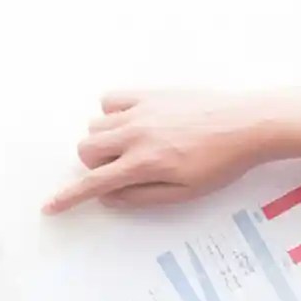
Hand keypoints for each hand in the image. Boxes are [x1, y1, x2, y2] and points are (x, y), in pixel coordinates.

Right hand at [43, 90, 271, 213]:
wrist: (250, 124)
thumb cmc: (222, 163)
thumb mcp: (185, 192)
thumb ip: (141, 196)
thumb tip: (109, 196)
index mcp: (144, 164)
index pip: (94, 183)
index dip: (69, 197)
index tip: (50, 206)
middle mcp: (135, 135)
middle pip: (86, 149)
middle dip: (94, 165)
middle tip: (120, 170)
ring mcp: (140, 111)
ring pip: (95, 125)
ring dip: (103, 141)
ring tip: (131, 146)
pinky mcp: (149, 93)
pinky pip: (110, 100)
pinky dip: (111, 114)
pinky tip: (132, 122)